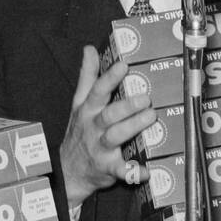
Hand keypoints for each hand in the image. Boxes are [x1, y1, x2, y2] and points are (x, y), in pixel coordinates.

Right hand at [59, 46, 157, 209]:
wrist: (69, 170)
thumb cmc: (79, 132)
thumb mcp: (79, 103)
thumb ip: (87, 76)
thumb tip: (89, 49)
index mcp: (88, 110)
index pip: (97, 91)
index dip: (110, 78)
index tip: (123, 65)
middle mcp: (93, 127)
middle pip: (108, 115)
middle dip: (127, 106)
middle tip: (146, 98)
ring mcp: (100, 148)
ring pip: (115, 136)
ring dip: (133, 127)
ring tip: (151, 117)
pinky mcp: (108, 168)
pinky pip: (120, 170)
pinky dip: (133, 171)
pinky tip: (147, 169)